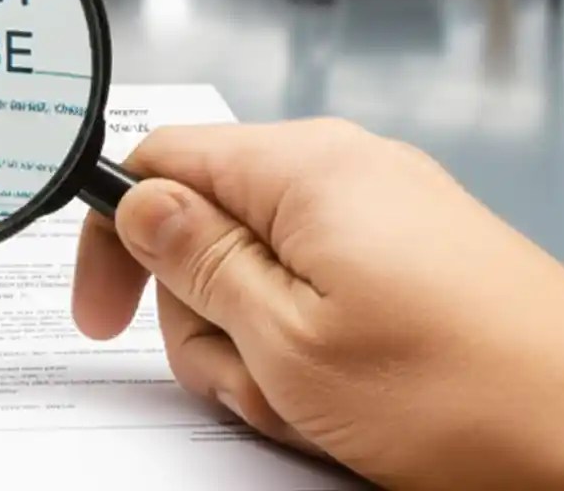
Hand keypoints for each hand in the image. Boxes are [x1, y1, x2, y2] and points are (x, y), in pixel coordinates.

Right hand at [73, 119, 563, 489]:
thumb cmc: (461, 392)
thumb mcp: (286, 339)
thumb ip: (196, 261)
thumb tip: (136, 204)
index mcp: (303, 170)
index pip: (159, 162)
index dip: (113, 239)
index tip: (102, 314)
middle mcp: (342, 173)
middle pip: (205, 229)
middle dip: (205, 318)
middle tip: (253, 378)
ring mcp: (380, 214)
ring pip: (256, 273)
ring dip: (258, 348)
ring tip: (312, 401)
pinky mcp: (407, 256)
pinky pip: (313, 290)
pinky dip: (306, 348)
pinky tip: (344, 400)